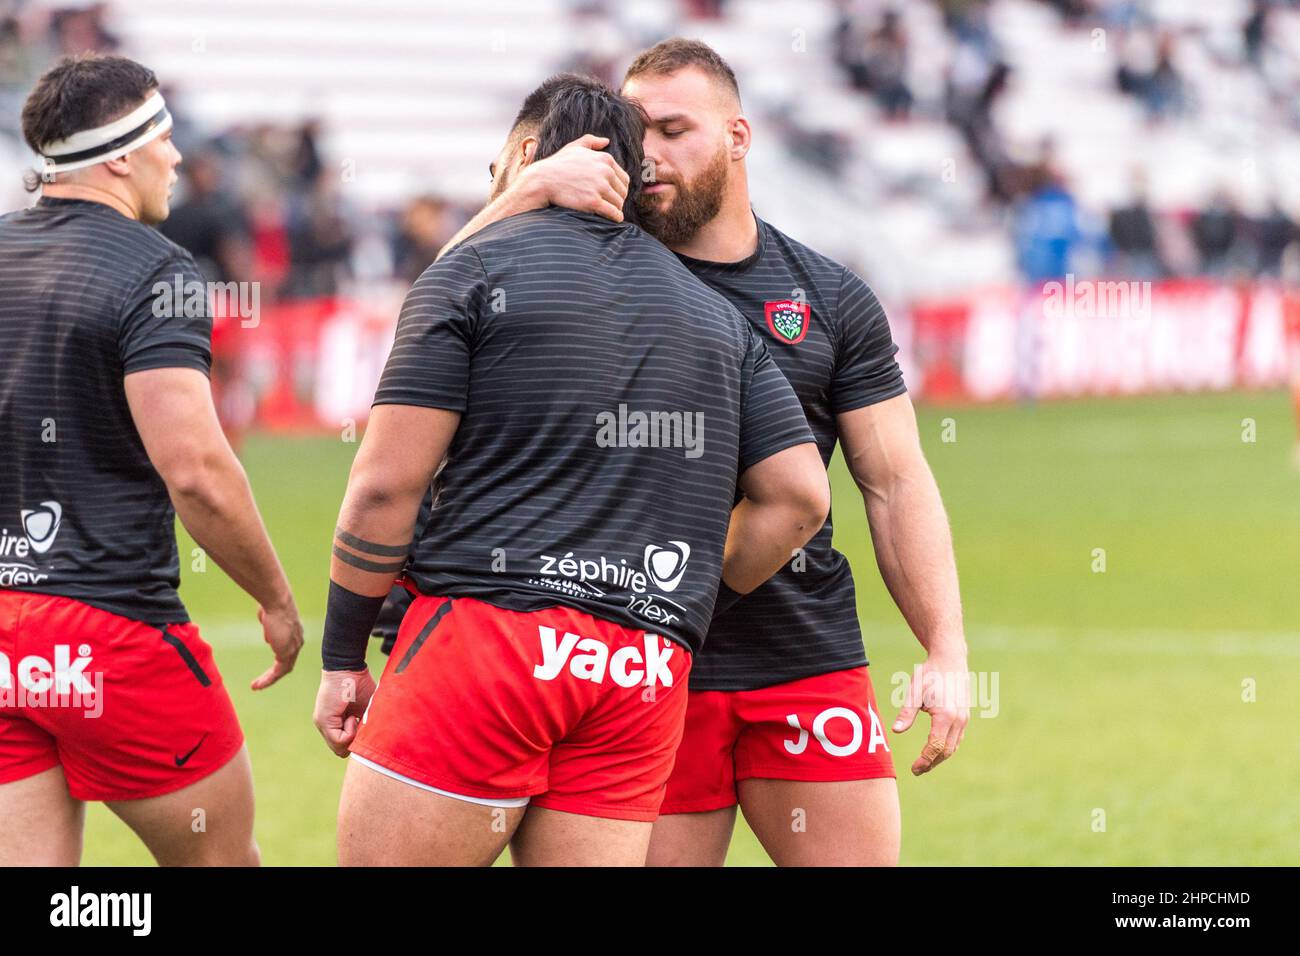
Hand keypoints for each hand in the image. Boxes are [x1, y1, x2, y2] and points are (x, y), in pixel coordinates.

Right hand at [251, 600, 303, 689]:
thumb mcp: (270, 619)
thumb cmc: (271, 605)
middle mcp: (297, 642)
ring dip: (269, 679)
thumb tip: (269, 638)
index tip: (268, 667)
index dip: (278, 660)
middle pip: (287, 663)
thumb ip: (270, 629)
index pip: (288, 652)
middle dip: (274, 673)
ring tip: (255, 686)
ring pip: (283, 670)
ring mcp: (293, 648)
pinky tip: (257, 685)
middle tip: (262, 681)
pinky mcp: (286, 653)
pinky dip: (268, 680)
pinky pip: (278, 672)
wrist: (276, 602)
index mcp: (294, 634)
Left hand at [313, 668, 376, 756]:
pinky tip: (352, 716)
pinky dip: (350, 731)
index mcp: (338, 723)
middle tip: (360, 724)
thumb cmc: (360, 684)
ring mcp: (324, 725)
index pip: (345, 746)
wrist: (347, 668)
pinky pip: (339, 740)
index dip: (358, 741)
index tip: (365, 727)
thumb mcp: (367, 709)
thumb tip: (375, 741)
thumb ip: (366, 725)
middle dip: (355, 741)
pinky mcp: (324, 721)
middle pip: (341, 751)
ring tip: (355, 718)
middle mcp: (328, 726)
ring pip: (339, 748)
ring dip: (352, 735)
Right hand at [518, 134, 629, 221]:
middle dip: (618, 199)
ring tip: (610, 212)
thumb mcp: (574, 147)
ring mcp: (600, 187)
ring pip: (619, 203)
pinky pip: (613, 213)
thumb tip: (606, 141)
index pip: (624, 178)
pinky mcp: (593, 202)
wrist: (543, 180)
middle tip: (611, 205)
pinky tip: (613, 218)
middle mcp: (605, 171)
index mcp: (605, 159)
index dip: (619, 188)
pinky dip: (615, 217)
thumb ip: (591, 142)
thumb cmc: (557, 165)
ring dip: (616, 209)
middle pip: (622, 191)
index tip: (613, 194)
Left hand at [893, 647, 969, 775]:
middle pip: (946, 751)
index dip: (924, 760)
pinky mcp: (965, 716)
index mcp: (945, 715)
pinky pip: (957, 739)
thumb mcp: (914, 690)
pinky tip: (935, 751)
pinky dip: (946, 748)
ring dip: (939, 758)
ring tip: (924, 764)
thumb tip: (896, 730)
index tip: (914, 769)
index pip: (935, 746)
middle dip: (931, 763)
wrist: (950, 659)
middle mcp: (958, 719)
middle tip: (916, 770)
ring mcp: (964, 718)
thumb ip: (907, 712)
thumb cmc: (930, 673)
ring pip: (953, 747)